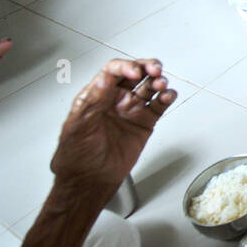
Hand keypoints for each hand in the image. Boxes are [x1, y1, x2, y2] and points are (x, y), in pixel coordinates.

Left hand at [51, 58, 175, 194]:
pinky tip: (168, 96)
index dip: (125, 67)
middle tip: (154, 69)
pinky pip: (160, 105)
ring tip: (161, 84)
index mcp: (97, 95)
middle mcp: (116, 99)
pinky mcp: (145, 122)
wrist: (92, 180)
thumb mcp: (79, 124)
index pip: (112, 71)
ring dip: (158, 80)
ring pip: (150, 86)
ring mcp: (131, 109)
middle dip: (146, 67)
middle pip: (135, 73)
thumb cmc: (78, 155)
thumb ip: (93, 99)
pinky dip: (167, 97)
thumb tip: (105, 77)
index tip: (134, 72)